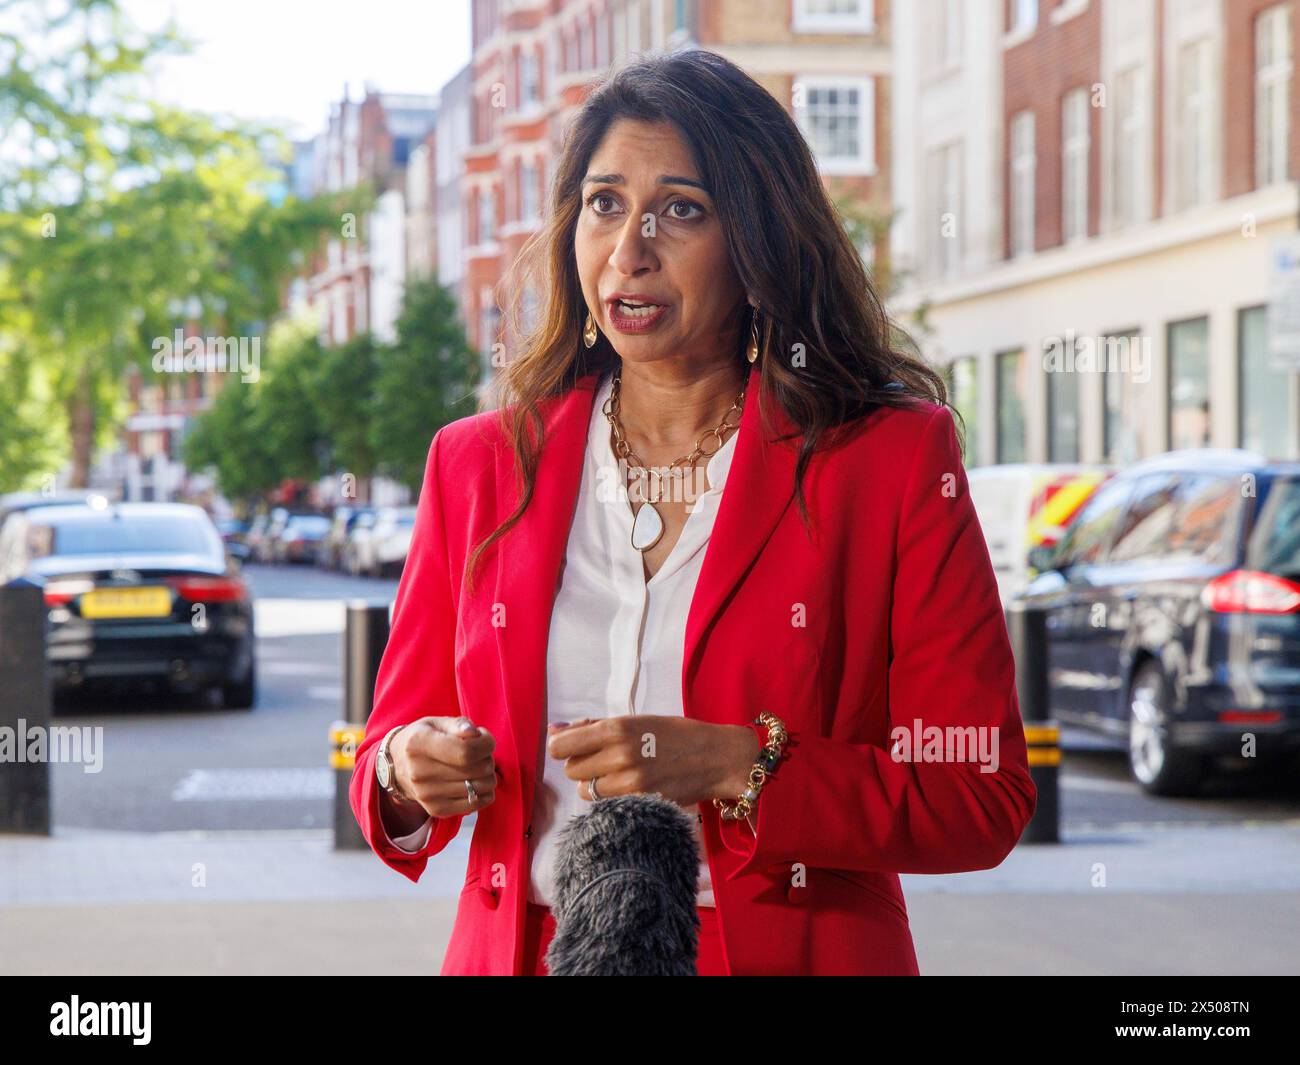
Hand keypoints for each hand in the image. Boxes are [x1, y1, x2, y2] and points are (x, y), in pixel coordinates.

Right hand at [389, 715, 497, 818]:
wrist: (397, 766)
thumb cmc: (423, 739)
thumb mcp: (436, 723)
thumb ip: (458, 724)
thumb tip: (475, 733)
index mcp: (418, 743)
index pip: (466, 751)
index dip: (486, 745)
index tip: (486, 740)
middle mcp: (419, 772)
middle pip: (475, 770)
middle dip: (488, 758)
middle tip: (481, 753)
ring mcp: (426, 794)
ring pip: (479, 788)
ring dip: (488, 776)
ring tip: (477, 766)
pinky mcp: (435, 809)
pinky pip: (475, 804)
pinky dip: (484, 792)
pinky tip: (476, 781)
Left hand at [545, 715, 759, 808]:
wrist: (716, 758)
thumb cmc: (674, 735)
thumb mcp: (635, 720)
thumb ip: (592, 727)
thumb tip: (553, 731)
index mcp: (616, 728)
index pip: (561, 746)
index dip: (562, 748)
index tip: (571, 749)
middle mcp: (619, 755)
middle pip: (572, 770)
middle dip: (584, 766)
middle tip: (606, 760)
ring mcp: (630, 783)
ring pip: (587, 791)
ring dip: (597, 785)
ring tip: (620, 775)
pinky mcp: (640, 803)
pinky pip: (607, 805)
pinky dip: (613, 799)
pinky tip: (631, 788)